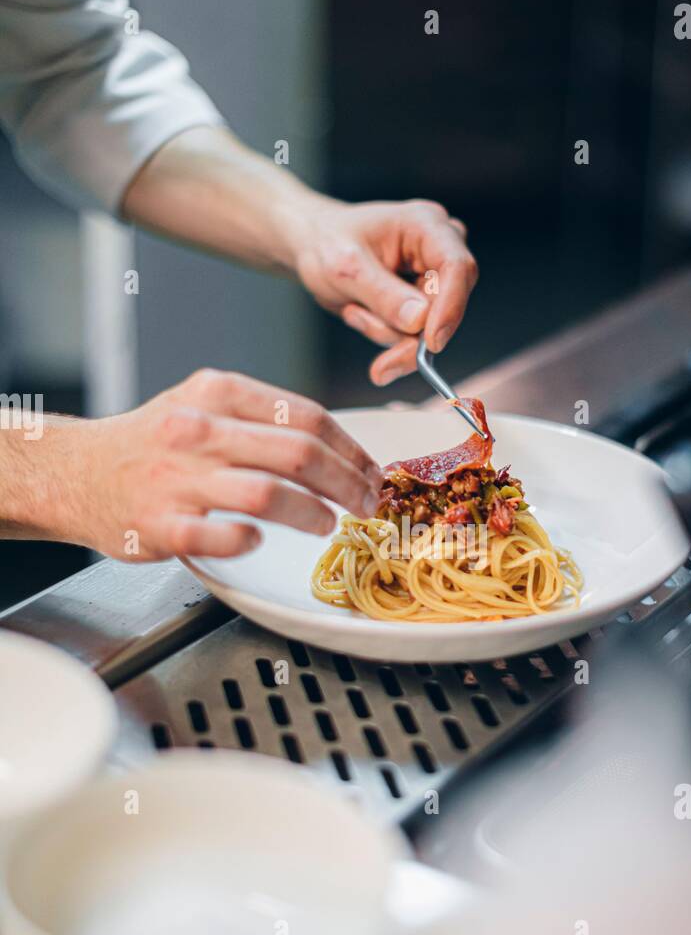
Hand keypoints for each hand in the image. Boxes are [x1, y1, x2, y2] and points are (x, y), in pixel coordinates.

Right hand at [48, 370, 382, 560]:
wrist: (75, 471)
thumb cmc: (151, 443)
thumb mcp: (203, 406)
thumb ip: (261, 418)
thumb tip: (338, 448)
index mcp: (217, 393)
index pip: (305, 416)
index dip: (351, 448)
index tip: (371, 471)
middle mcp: (198, 430)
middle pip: (298, 453)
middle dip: (347, 483)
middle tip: (366, 504)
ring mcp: (178, 479)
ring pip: (268, 494)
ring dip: (312, 513)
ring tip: (329, 523)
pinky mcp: (161, 523)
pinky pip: (221, 535)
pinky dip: (250, 541)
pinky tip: (260, 541)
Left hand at [289, 195, 478, 384]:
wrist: (313, 246)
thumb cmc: (327, 241)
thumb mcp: (345, 266)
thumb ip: (383, 294)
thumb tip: (419, 321)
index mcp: (426, 225)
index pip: (458, 267)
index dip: (451, 307)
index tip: (433, 343)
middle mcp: (437, 249)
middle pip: (448, 305)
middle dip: (412, 337)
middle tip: (382, 365)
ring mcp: (432, 277)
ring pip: (429, 328)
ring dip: (388, 332)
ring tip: (354, 310)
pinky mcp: (423, 300)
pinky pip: (415, 335)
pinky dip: (385, 334)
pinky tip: (361, 313)